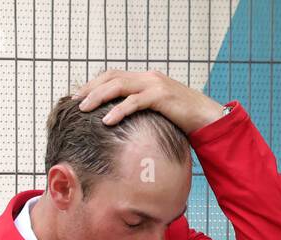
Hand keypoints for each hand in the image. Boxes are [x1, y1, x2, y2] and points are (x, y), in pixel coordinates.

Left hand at [72, 69, 225, 134]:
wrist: (206, 118)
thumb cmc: (181, 120)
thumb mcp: (155, 112)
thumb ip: (139, 111)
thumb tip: (119, 123)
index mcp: (144, 79)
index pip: (113, 75)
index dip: (94, 84)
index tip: (78, 96)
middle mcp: (147, 77)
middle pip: (112, 76)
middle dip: (90, 88)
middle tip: (74, 101)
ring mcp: (155, 84)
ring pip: (119, 85)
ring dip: (99, 97)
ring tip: (83, 109)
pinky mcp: (162, 96)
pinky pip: (135, 101)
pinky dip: (119, 110)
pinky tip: (106, 120)